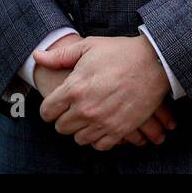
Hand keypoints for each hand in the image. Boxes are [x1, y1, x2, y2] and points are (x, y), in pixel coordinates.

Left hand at [34, 34, 171, 150]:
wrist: (154, 62)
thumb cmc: (120, 52)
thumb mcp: (88, 46)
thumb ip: (60, 55)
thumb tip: (37, 56)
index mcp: (74, 88)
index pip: (47, 112)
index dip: (49, 108)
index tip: (55, 105)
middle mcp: (85, 109)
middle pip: (61, 128)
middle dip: (64, 118)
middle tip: (73, 108)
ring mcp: (103, 122)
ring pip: (79, 139)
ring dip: (80, 129)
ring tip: (88, 115)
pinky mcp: (119, 130)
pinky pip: (99, 145)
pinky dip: (98, 138)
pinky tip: (101, 124)